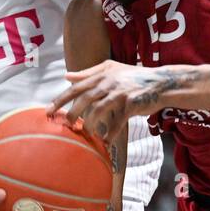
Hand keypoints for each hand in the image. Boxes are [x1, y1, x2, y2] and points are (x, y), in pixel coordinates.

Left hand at [48, 60, 163, 137]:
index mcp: (102, 75)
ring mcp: (120, 93)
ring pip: (98, 110)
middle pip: (84, 99)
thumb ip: (89, 73)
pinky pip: (117, 121)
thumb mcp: (111, 70)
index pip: (76, 87)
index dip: (60, 99)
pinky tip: (106, 141)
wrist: (161, 83)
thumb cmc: (134, 77)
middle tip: (64, 126)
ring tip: (86, 134)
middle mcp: (109, 83)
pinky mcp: (132, 104)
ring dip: (90, 124)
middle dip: (71, 113)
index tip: (48, 111)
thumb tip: (67, 76)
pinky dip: (110, 133)